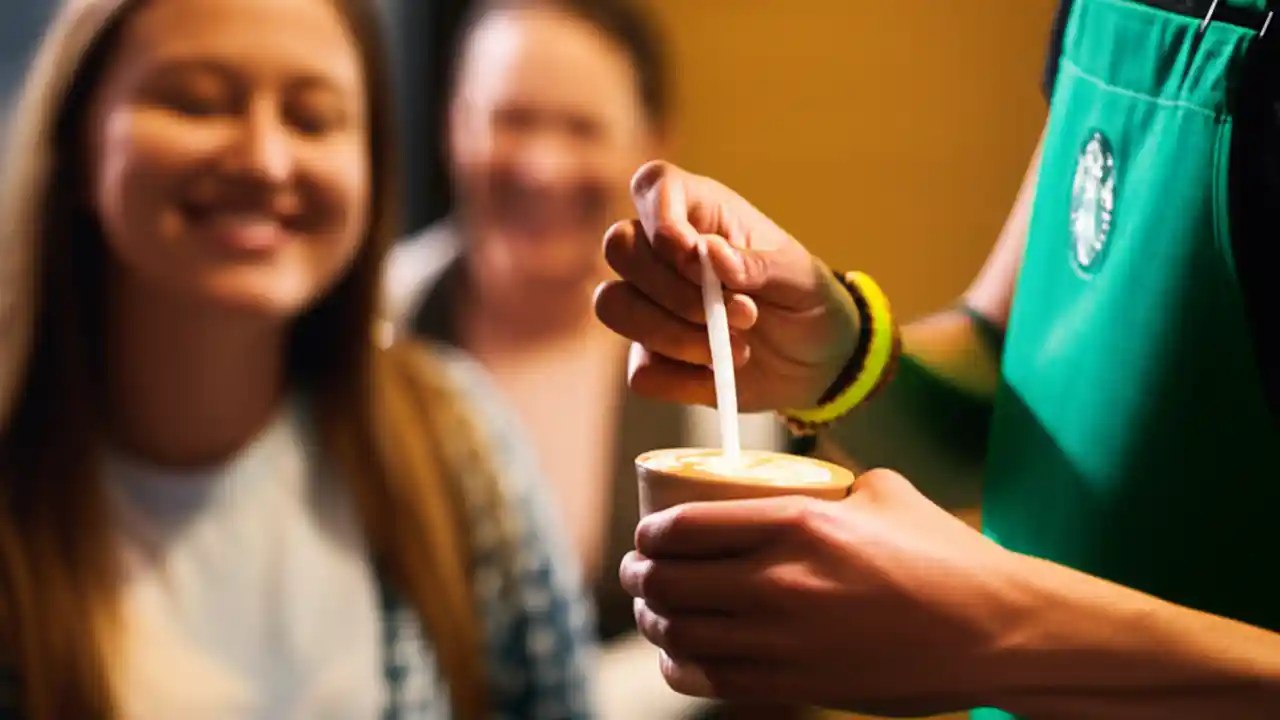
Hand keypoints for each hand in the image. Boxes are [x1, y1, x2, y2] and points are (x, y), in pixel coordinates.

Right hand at [593, 161, 859, 411]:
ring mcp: (652, 305)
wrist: (819, 362)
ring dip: (674, 336)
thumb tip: (709, 252)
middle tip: (741, 314)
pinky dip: (684, 380)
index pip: (653, 185)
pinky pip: (641, 371)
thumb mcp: (802, 278)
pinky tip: (721, 374)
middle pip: (620, 246)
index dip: (660, 215)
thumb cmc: (809, 301)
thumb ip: (758, 264)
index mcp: (703, 214)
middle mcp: (664, 254)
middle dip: (674, 290)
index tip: (694, 255)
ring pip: (614, 306)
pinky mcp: (654, 356)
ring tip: (737, 349)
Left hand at [619, 469, 1026, 715]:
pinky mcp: (795, 685)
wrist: (995, 632)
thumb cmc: (945, 556)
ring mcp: (783, 640)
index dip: (648, 532)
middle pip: (666, 581)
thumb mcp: (884, 492)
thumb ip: (828, 481)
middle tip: (639, 570)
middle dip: (639, 574)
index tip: (647, 533)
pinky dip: (678, 663)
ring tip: (653, 609)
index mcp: (797, 523)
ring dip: (652, 618)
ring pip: (677, 630)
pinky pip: (707, 678)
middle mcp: (778, 582)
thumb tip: (797, 475)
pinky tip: (679, 652)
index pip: (683, 526)